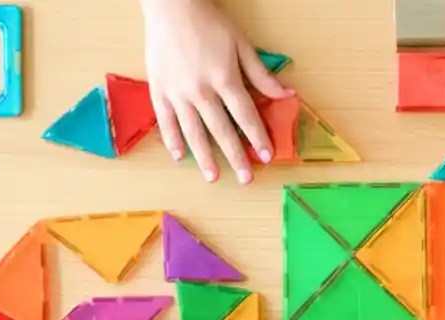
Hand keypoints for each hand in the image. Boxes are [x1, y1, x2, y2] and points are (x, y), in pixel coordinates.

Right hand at [141, 0, 293, 182]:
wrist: (171, 6)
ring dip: (205, 157)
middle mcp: (201, 91)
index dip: (258, 138)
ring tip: (213, 177)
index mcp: (224, 79)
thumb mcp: (241, 45)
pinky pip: (165, 121)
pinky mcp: (158, 90)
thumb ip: (261, 75)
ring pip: (193, 132)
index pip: (245, 116)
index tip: (266, 156)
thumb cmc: (209, 23)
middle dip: (236, 157)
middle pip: (221, 131)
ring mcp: (177, 93)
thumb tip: (286, 95)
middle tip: (245, 179)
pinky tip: (180, 156)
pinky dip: (172, 140)